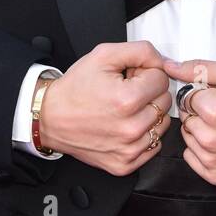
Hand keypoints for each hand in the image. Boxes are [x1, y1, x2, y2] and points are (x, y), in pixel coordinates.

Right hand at [40, 40, 171, 176]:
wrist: (50, 117)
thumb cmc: (74, 89)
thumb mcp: (104, 55)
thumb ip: (140, 51)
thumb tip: (164, 61)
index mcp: (127, 100)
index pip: (162, 79)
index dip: (146, 72)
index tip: (131, 77)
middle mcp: (130, 128)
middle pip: (165, 101)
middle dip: (149, 92)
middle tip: (126, 91)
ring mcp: (128, 149)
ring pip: (162, 124)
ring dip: (149, 113)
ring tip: (125, 109)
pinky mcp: (125, 164)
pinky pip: (154, 145)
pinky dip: (144, 134)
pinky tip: (125, 126)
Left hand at [161, 57, 215, 184]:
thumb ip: (201, 68)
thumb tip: (171, 66)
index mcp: (214, 110)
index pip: (186, 94)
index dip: (204, 92)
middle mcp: (209, 138)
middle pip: (185, 116)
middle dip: (200, 110)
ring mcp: (211, 159)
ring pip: (187, 136)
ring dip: (201, 129)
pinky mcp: (215, 175)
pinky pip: (191, 157)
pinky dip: (202, 149)